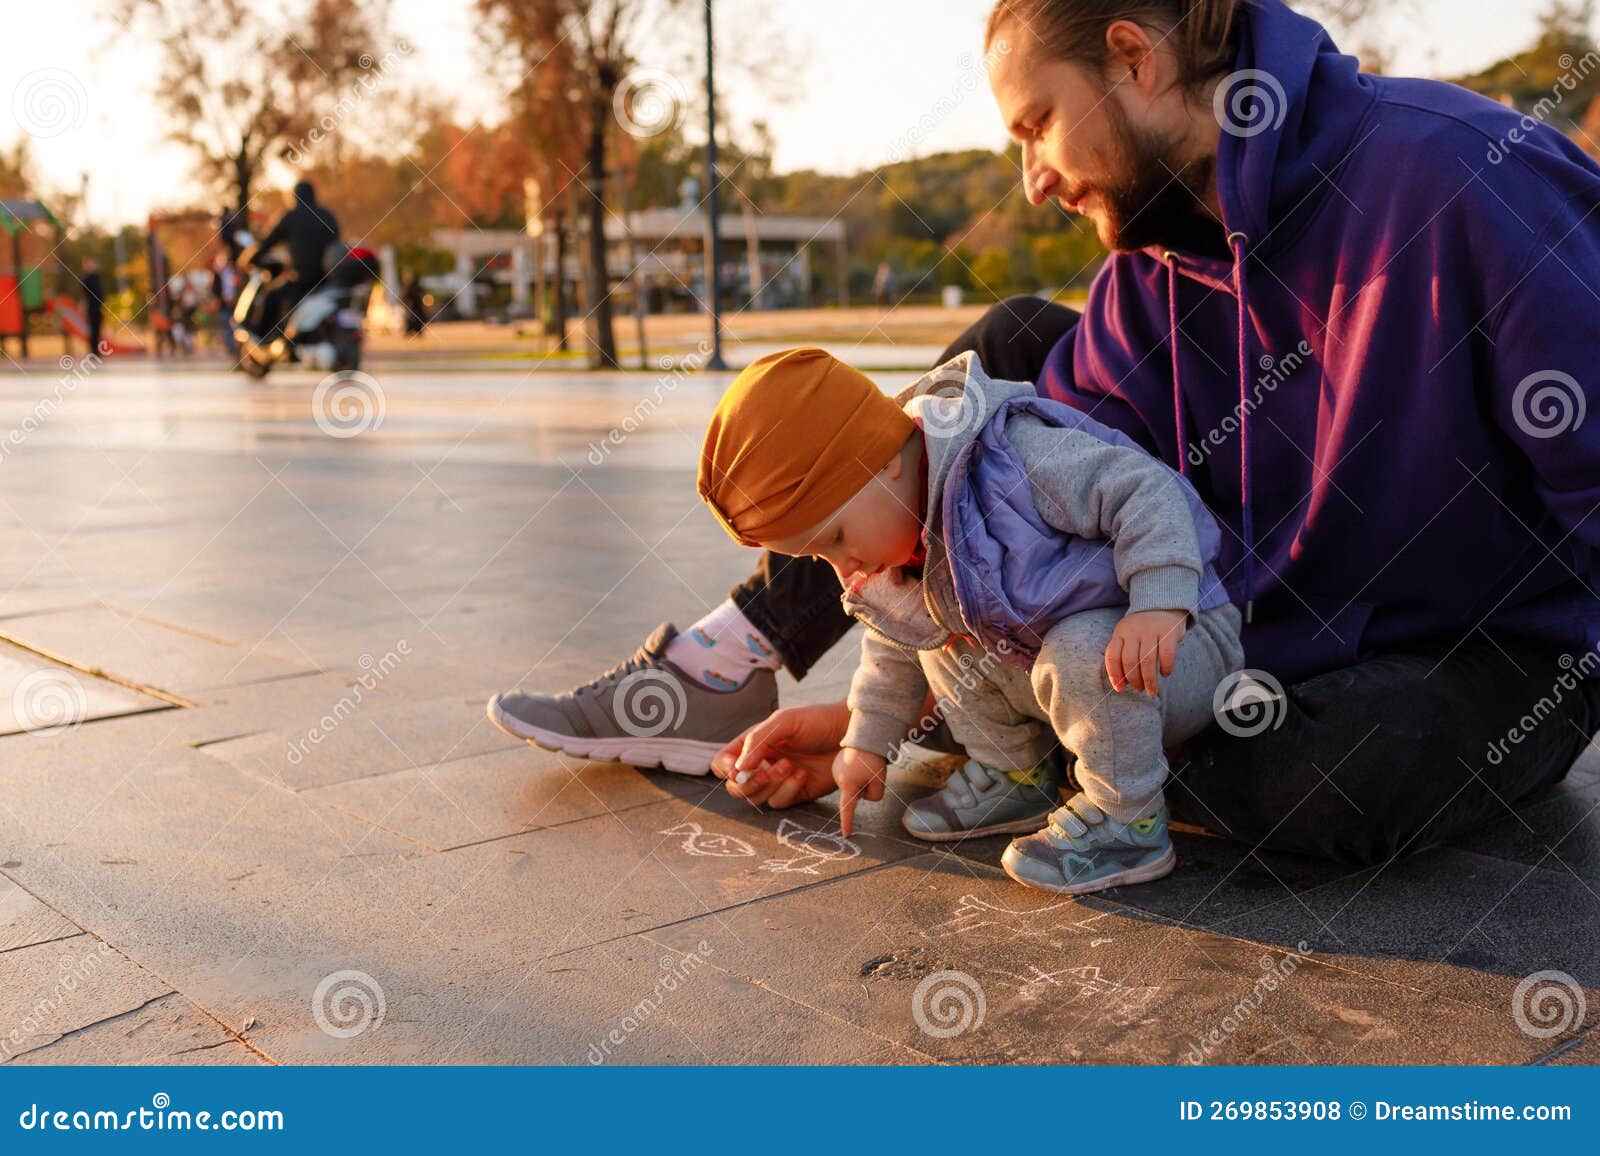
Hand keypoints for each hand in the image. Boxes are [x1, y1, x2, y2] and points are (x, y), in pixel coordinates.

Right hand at [710, 701, 849, 809]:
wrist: (851, 734)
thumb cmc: (818, 721)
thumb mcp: (784, 722)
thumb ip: (758, 741)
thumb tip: (738, 768)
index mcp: (753, 744)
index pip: (724, 762)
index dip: (726, 768)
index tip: (739, 769)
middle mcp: (762, 764)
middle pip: (736, 787)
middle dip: (749, 783)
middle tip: (768, 770)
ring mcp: (778, 781)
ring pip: (758, 799)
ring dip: (772, 785)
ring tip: (791, 766)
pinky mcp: (796, 794)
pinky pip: (780, 802)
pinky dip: (788, 791)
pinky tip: (803, 775)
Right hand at [834, 746, 887, 836]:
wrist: (866, 736)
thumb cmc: (873, 759)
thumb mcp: (879, 782)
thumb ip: (873, 796)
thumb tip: (863, 796)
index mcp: (848, 784)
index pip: (848, 809)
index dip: (847, 823)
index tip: (846, 834)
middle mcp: (838, 779)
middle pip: (856, 794)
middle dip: (865, 788)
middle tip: (871, 772)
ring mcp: (835, 771)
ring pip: (853, 786)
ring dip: (860, 779)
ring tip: (864, 765)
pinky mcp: (836, 765)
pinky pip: (849, 777)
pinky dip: (855, 773)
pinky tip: (858, 762)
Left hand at [1106, 608, 1187, 696]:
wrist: (1163, 604)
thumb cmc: (1143, 629)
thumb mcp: (1128, 637)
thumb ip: (1123, 656)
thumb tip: (1121, 685)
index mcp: (1120, 633)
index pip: (1112, 656)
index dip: (1114, 674)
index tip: (1120, 689)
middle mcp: (1133, 631)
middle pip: (1130, 661)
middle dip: (1134, 680)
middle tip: (1140, 690)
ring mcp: (1151, 630)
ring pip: (1147, 660)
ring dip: (1149, 679)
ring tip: (1152, 690)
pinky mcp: (1169, 631)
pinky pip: (1167, 654)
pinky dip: (1166, 667)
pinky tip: (1165, 673)